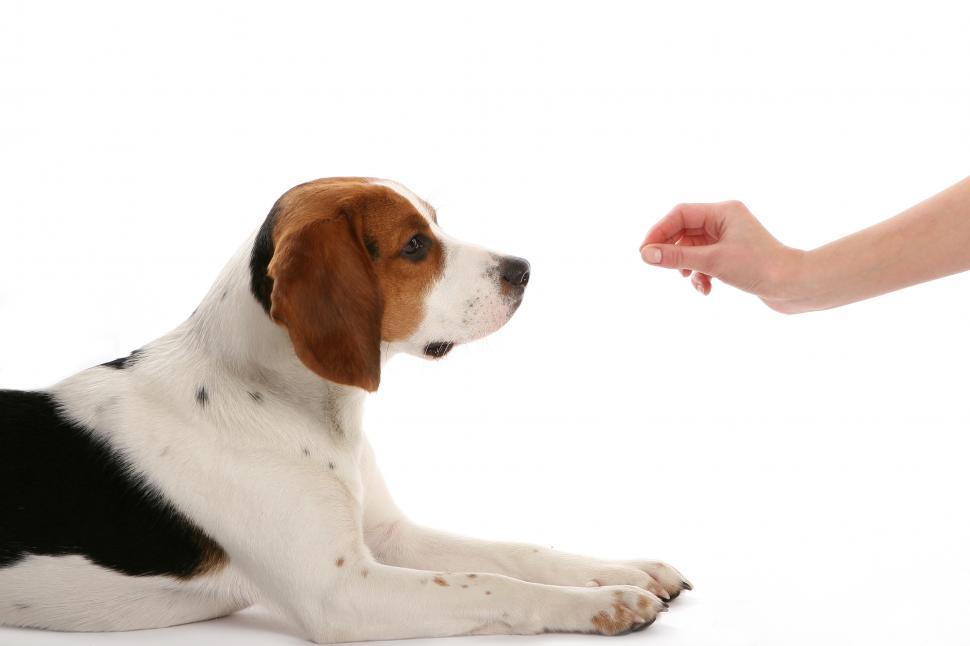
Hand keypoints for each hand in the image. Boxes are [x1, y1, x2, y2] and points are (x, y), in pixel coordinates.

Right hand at [640, 201, 804, 310]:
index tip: (645, 252)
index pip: (680, 214)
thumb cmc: (759, 268)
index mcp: (723, 211)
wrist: (794, 287)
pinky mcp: (733, 257)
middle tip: (658, 267)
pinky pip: (705, 261)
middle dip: (673, 252)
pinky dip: (700, 275)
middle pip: (684, 231)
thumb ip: (676, 258)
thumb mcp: (712, 262)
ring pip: (693, 249)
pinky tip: (706, 289)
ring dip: (687, 267)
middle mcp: (726, 221)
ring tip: (691, 280)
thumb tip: (645, 255)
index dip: (659, 231)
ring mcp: (729, 239)